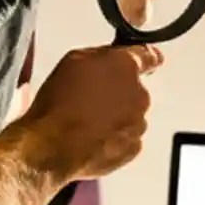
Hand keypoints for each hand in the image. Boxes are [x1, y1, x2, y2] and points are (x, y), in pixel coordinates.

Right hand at [18, 44, 163, 179]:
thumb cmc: (60, 105)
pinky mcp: (132, 148)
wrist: (55, 147)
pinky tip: (91, 137)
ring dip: (114, 117)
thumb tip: (105, 59)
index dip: (146, 57)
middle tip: (89, 99)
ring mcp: (137, 124)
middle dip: (116, 93)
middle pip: (133, 90)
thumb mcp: (72, 62)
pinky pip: (126, 138)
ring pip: (130, 116)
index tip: (149, 59)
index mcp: (125, 68)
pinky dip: (113, 138)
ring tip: (85, 122)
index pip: (146, 56)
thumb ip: (99, 56)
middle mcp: (138, 95)